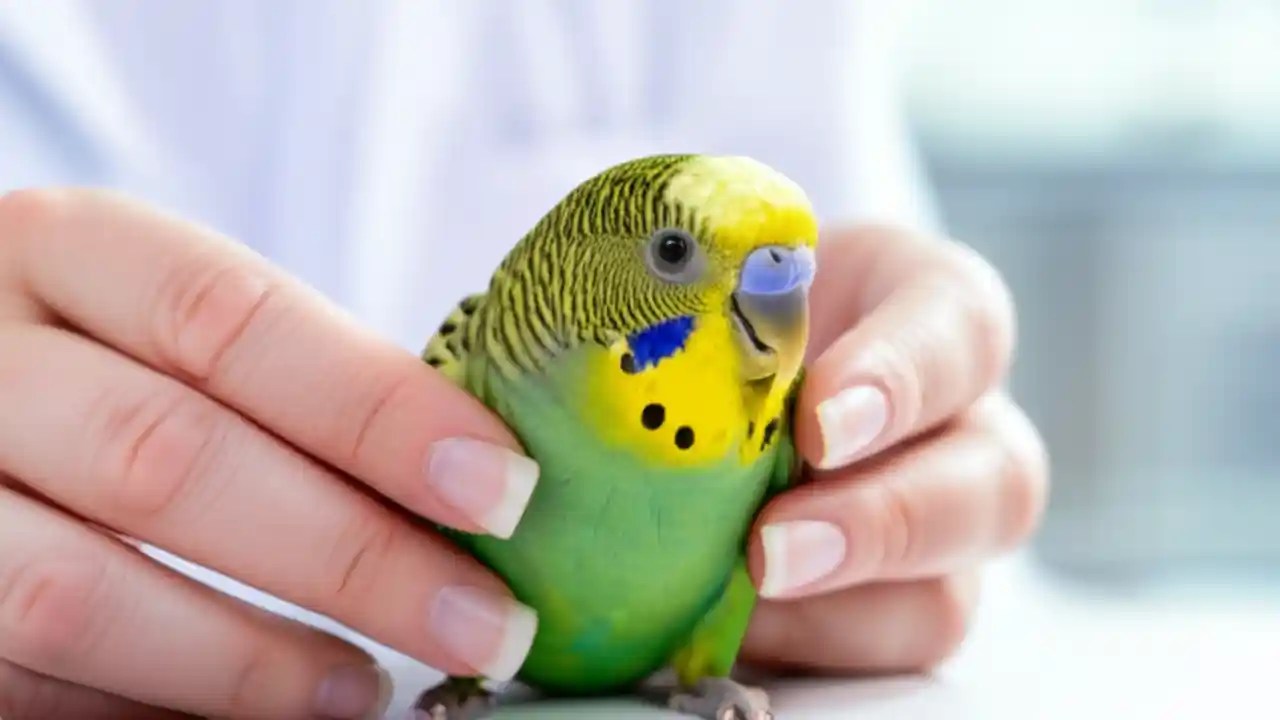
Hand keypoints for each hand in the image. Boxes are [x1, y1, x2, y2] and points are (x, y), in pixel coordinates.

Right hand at [0, 190, 540, 718]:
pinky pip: (23, 678)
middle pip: (168, 458)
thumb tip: (472, 481)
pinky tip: (256, 712)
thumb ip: (287, 386)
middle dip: (351, 555)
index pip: (230, 317)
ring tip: (367, 687)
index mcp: (64, 253)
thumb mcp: (162, 331)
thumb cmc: (101, 365)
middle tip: (484, 622)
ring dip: (250, 661)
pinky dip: (157, 703)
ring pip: (76, 594)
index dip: (376, 410)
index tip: (502, 487)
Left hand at [741, 224, 1048, 672]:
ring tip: (743, 603)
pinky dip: (799, 645)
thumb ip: (701, 305)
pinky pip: (871, 649)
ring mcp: (932, 527)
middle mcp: (958, 424)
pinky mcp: (885, 605)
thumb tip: (622, 340)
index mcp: (927, 308)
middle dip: (886, 523)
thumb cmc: (724, 302)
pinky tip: (724, 626)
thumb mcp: (720, 281)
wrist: (707, 357)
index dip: (901, 378)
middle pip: (996, 482)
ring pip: (950, 593)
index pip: (958, 325)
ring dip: (843, 609)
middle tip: (772, 547)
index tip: (820, 422)